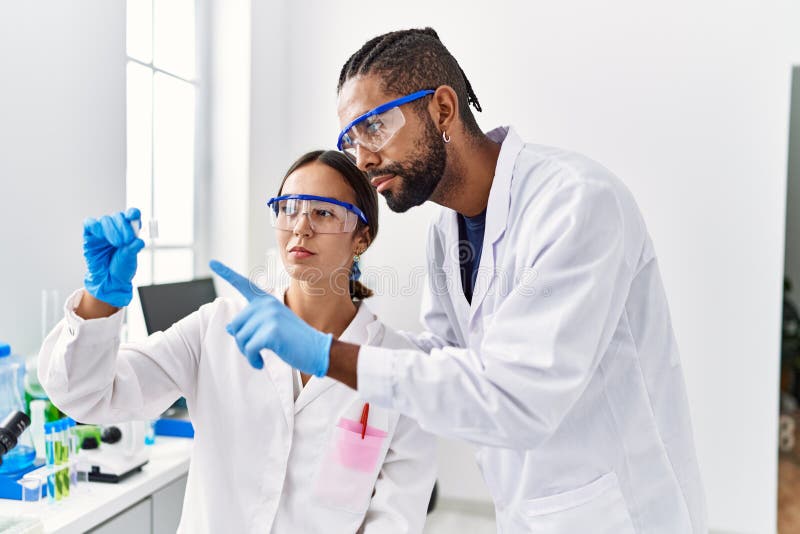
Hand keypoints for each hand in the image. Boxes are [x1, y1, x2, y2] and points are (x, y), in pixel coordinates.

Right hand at [83, 208, 144, 306]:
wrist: (109, 281)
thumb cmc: (121, 268)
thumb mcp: (130, 258)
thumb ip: (133, 248)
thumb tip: (138, 240)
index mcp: (129, 231)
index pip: (131, 215)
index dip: (132, 213)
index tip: (133, 216)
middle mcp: (116, 228)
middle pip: (118, 216)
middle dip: (123, 226)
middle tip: (126, 240)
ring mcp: (102, 231)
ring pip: (105, 220)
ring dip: (112, 230)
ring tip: (118, 244)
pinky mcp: (90, 236)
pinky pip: (89, 224)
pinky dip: (95, 226)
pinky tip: (100, 234)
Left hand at [209, 260, 332, 375]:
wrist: (317, 349)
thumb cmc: (294, 340)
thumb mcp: (270, 328)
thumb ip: (251, 324)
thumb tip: (229, 328)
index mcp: (266, 300)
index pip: (242, 284)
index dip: (226, 273)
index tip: (212, 262)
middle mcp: (266, 304)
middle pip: (236, 325)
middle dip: (243, 342)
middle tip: (256, 350)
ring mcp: (269, 316)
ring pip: (241, 338)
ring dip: (248, 353)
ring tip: (261, 356)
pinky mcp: (271, 331)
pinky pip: (249, 349)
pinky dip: (253, 359)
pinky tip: (260, 363)